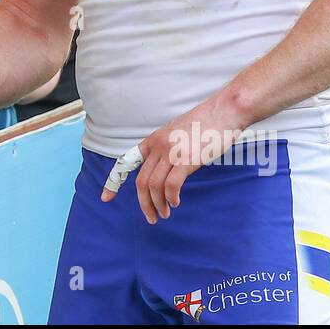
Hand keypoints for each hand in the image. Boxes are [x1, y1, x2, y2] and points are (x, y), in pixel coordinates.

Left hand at [100, 94, 246, 222]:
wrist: (224, 111)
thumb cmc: (205, 124)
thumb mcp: (176, 133)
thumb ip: (166, 149)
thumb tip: (164, 169)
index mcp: (153, 140)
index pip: (126, 162)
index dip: (113, 182)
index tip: (105, 198)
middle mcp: (158, 146)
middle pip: (141, 181)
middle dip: (144, 203)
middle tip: (151, 217)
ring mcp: (171, 152)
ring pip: (153, 186)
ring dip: (157, 205)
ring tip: (164, 214)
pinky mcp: (186, 159)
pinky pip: (171, 185)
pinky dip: (170, 198)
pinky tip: (175, 203)